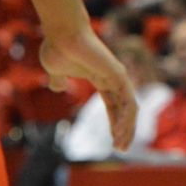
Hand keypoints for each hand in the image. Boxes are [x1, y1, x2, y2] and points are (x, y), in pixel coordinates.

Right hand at [39, 26, 137, 151]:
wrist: (62, 35)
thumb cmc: (58, 49)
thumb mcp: (56, 71)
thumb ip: (59, 80)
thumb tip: (57, 87)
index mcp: (101, 79)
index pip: (113, 106)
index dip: (115, 123)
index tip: (114, 141)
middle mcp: (114, 79)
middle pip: (125, 109)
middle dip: (124, 130)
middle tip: (122, 149)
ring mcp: (118, 76)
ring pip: (130, 108)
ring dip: (127, 128)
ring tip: (121, 146)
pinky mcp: (119, 75)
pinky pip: (128, 101)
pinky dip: (126, 118)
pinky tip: (121, 132)